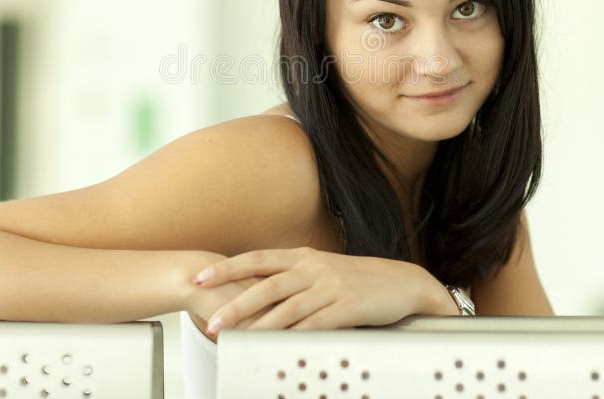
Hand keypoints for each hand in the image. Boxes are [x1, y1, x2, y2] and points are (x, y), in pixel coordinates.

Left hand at [190, 246, 437, 336]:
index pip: (257, 259)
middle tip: (211, 320)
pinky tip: (279, 347)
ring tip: (237, 339)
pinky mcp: (347, 307)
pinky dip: (295, 336)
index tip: (201, 277)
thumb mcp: (323, 269)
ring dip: (259, 325)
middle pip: (265, 284)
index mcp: (304, 257)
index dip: (227, 268)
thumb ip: (295, 277)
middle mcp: (313, 268)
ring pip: (286, 307)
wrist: (402, 282)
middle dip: (235, 303)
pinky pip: (316, 324)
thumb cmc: (360, 279)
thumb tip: (261, 291)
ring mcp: (330, 286)